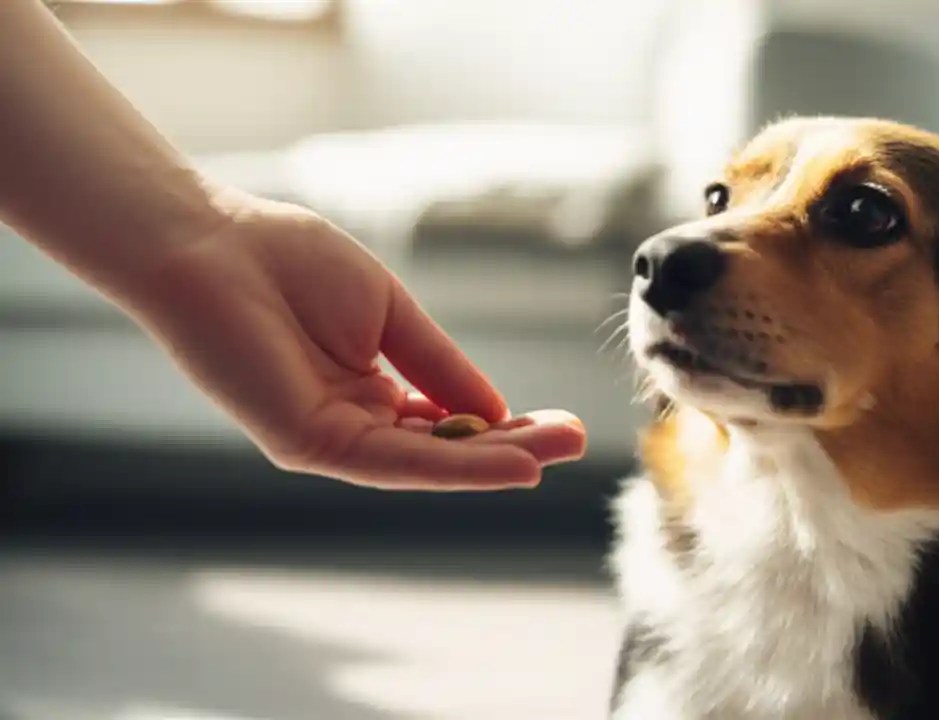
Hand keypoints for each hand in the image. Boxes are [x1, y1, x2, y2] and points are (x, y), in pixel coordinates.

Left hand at [129, 190, 586, 489]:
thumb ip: (441, 365)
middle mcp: (353, 422)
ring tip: (558, 451)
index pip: (448, 419)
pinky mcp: (309, 443)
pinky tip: (509, 462)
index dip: (504, 424)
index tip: (560, 423)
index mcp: (369, 388)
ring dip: (496, 460)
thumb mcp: (391, 315)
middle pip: (446, 447)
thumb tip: (500, 408)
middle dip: (512, 446)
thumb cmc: (290, 263)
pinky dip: (456, 464)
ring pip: (428, 462)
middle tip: (575, 442)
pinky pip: (396, 461)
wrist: (214, 244)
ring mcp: (331, 437)